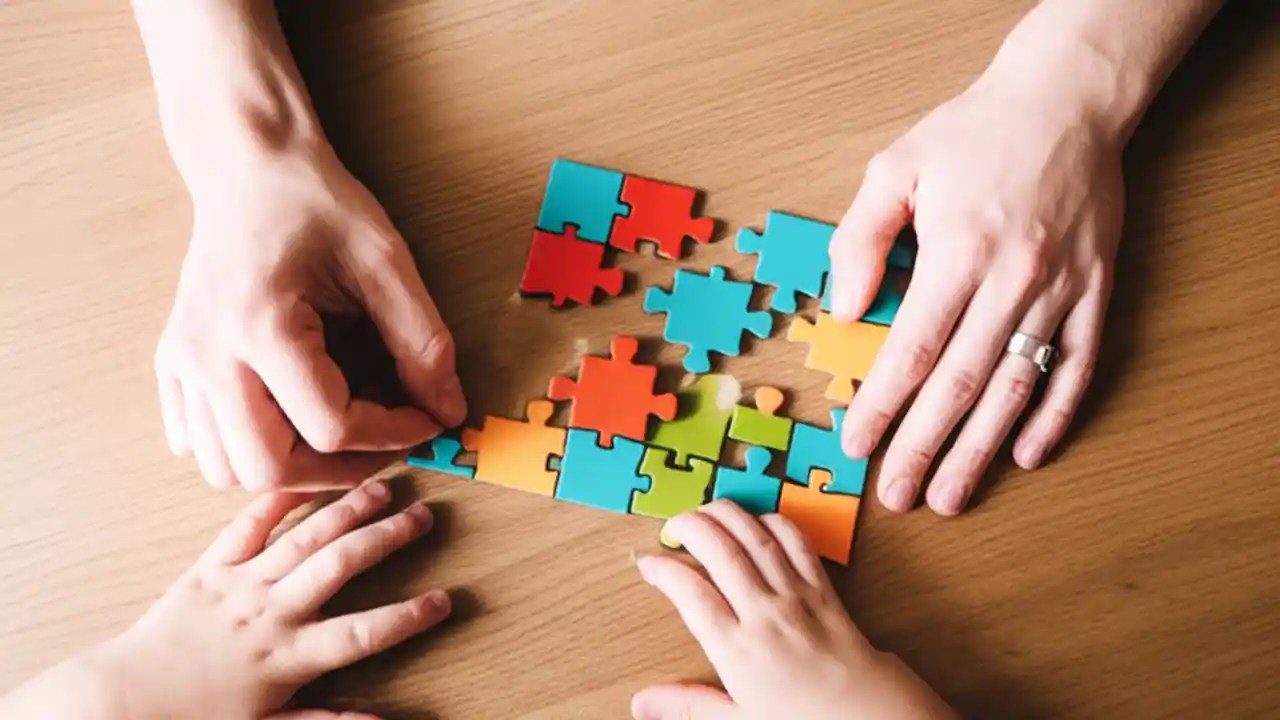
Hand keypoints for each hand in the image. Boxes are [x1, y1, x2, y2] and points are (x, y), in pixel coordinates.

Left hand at [58, 482, 446, 719]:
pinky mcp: (209, 569)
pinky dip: (276, 502)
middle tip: (424, 516)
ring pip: (304, 538)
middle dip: (387, 539)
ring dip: (346, 510)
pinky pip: (245, 527)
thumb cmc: (196, 719)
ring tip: (382, 487)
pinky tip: (306, 482)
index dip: (407, 618)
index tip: (444, 599)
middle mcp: (270, 614)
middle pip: (341, 567)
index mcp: (288, 658)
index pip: (362, 635)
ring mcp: (240, 586)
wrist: (123, 701)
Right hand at [155, 143, 466, 490]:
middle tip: (382, 445)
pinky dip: (242, 451)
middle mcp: (207, 354)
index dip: (394, 434)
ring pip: (225, 469)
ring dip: (289, 469)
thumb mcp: (384, 261)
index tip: (426, 418)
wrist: (248, 169)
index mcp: (260, 325)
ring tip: (336, 437)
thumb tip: (447, 408)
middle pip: (268, 468)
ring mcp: (181, 362)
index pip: (331, 427)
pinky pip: (197, 443)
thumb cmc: (315, 204)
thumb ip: (422, 340)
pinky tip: (285, 421)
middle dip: (338, 471)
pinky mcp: (171, 364)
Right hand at [632, 500, 954, 719]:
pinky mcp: (823, 589)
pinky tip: (759, 520)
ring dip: (726, 515)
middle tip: (673, 524)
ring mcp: (796, 597)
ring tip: (706, 510)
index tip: (649, 563)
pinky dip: (775, 522)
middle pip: (719, 551)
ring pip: (754, 538)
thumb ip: (688, 705)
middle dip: (690, 527)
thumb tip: (642, 703)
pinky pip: (796, 543)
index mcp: (737, 650)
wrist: (869, 718)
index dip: (664, 570)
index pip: (690, 593)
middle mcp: (764, 614)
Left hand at [828, 62, 1121, 515]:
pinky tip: (1028, 456)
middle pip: (960, 385)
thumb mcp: (894, 167)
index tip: (856, 446)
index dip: (882, 406)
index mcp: (958, 253)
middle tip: (898, 495)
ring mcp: (1061, 291)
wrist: (1067, 101)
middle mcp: (1012, 281)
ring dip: (982, 450)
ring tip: (953, 497)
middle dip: (924, 447)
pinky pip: (1078, 367)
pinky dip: (1055, 416)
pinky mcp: (1096, 292)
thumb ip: (861, 238)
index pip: (911, 351)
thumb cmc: (972, 134)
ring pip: (1016, 388)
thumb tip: (843, 308)